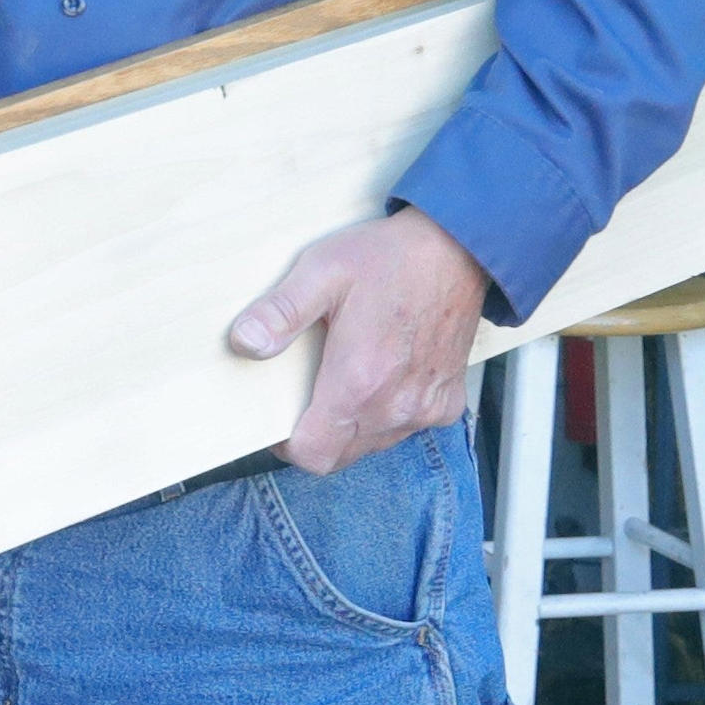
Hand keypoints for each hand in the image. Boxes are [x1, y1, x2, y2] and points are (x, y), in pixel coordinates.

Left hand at [228, 209, 490, 476]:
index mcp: (359, 383)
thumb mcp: (321, 271)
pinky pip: (406, 428)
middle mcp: (396, 407)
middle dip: (317, 435)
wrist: (460, 250)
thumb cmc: (390, 259)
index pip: (314, 454)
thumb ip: (280, 312)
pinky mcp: (448, 402)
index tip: (278, 418)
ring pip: (373, 444)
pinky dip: (388, 415)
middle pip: (341, 455)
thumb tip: (244, 342)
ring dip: (352, 426)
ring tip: (342, 379)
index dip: (288, 444)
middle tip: (305, 394)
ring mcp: (426, 408)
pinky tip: (382, 376)